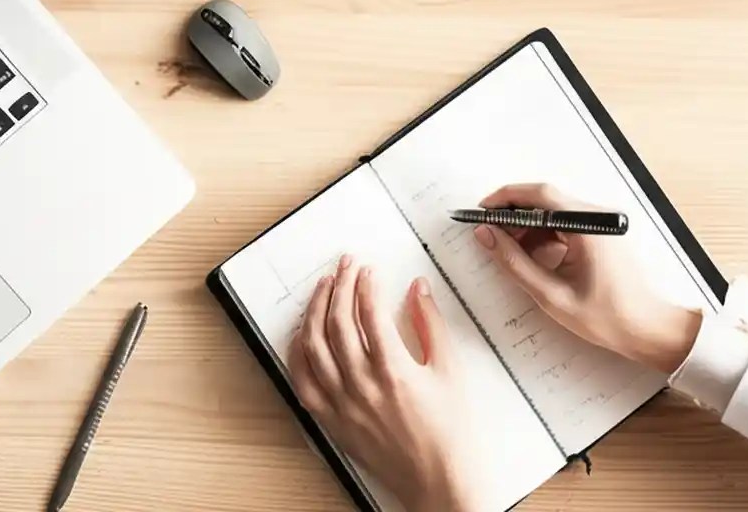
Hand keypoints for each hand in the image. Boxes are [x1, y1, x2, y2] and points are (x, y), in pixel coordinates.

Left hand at [288, 255, 483, 511]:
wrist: (438, 480)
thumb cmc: (449, 431)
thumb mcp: (450, 371)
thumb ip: (431, 325)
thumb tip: (418, 289)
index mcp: (394, 371)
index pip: (369, 313)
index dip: (365, 284)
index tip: (367, 270)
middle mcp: (361, 385)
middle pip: (337, 321)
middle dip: (339, 286)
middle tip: (344, 266)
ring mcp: (341, 402)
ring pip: (313, 345)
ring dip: (315, 310)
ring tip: (323, 287)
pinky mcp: (329, 418)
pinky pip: (300, 378)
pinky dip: (297, 350)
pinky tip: (303, 331)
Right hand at [473, 183, 701, 373]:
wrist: (649, 329)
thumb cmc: (608, 317)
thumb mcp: (550, 294)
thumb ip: (513, 262)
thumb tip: (486, 235)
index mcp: (589, 227)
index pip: (540, 195)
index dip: (505, 199)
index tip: (482, 213)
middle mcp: (599, 217)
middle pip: (545, 200)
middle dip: (514, 215)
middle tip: (491, 235)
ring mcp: (603, 224)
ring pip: (553, 212)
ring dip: (528, 227)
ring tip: (512, 253)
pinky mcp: (603, 233)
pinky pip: (566, 223)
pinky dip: (545, 236)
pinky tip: (535, 257)